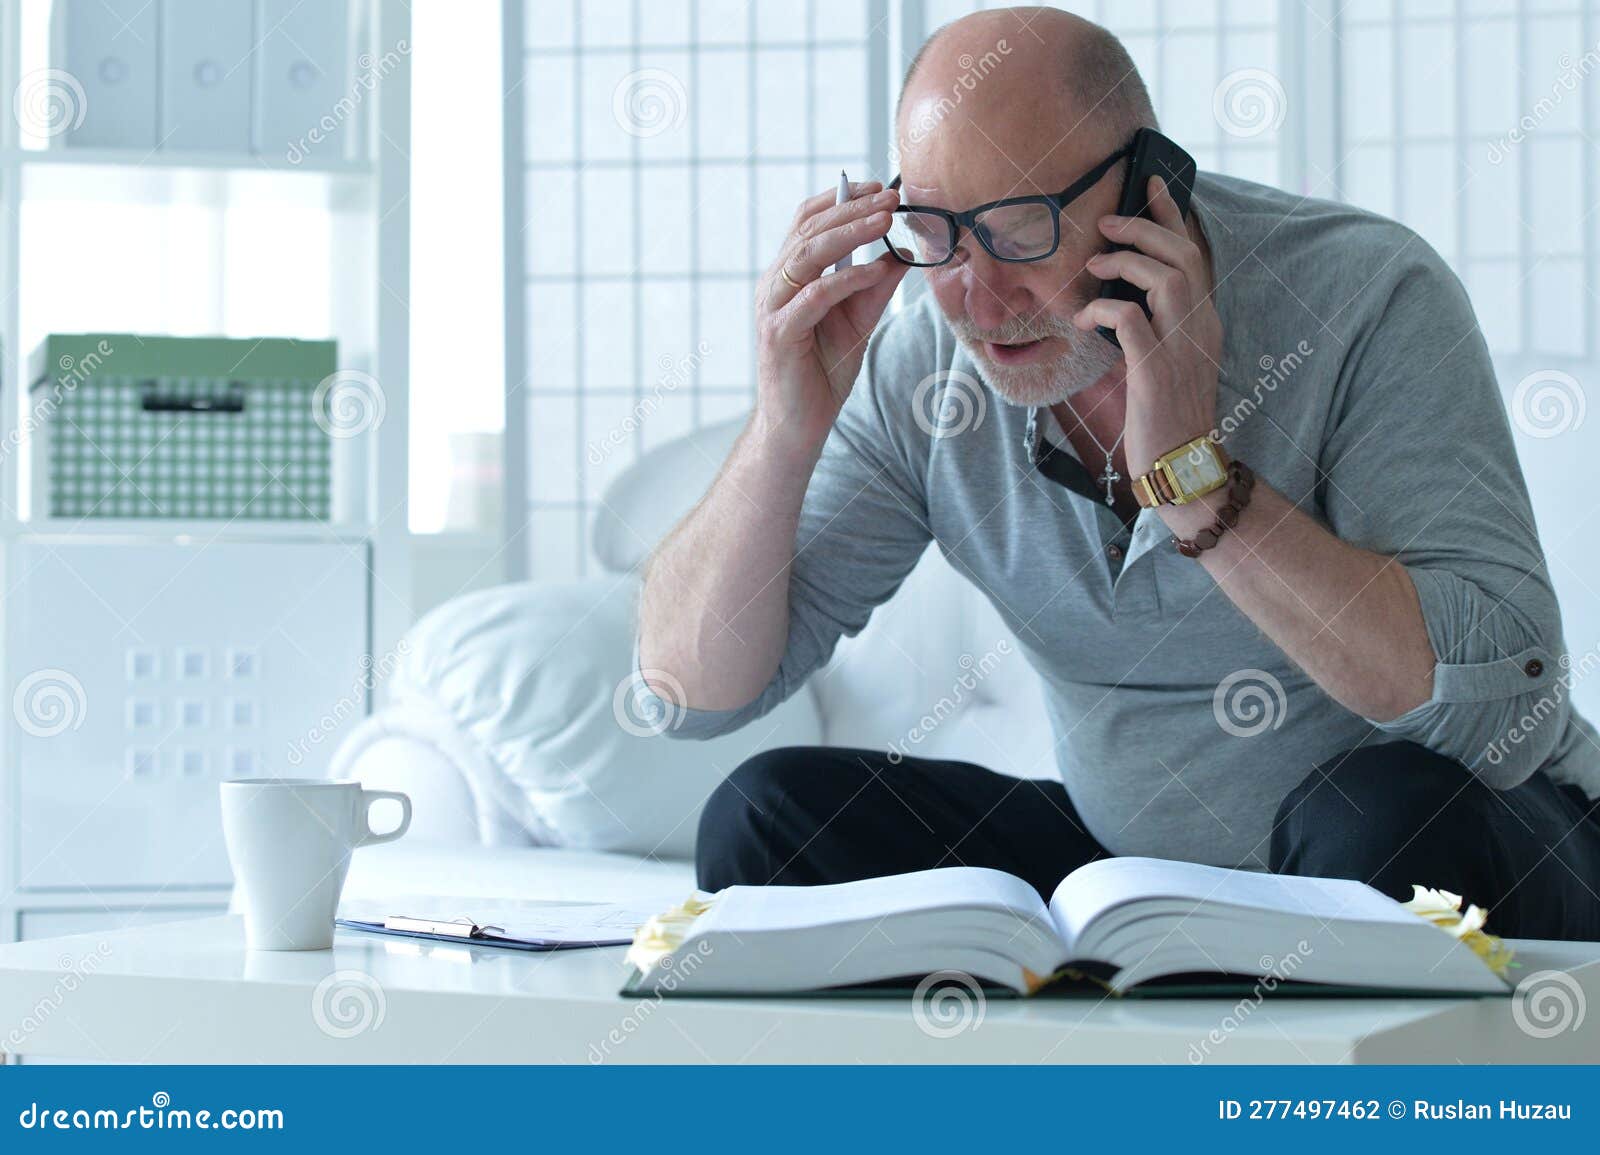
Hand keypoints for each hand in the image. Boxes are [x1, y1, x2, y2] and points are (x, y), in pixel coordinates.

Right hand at [754, 183, 907, 462]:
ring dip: (850, 233)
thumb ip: (876, 286)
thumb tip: (905, 252)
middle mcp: (774, 284)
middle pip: (809, 230)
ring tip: (886, 221)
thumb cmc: (823, 371)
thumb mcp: (859, 320)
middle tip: (891, 197)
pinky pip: (814, 296)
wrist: (799, 424)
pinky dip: (847, 278)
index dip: (842, 198)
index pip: (808, 220)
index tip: (881, 188)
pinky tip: (876, 270)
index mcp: (788, 275)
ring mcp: (773, 308)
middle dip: (853, 208)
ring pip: (808, 255)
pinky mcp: (780, 335)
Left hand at [1071, 176, 1221, 492]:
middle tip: (1108, 223)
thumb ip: (1153, 327)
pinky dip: (1105, 310)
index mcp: (1204, 322)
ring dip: (1125, 264)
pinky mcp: (1156, 371)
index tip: (1151, 183)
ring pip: (1165, 279)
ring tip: (1094, 266)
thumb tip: (1119, 298)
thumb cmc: (1165, 416)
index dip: (1172, 216)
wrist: (1181, 465)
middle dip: (1144, 229)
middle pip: (1182, 257)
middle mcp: (1200, 328)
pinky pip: (1131, 321)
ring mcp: (1181, 348)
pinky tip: (1086, 317)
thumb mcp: (1165, 362)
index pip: (1195, 255)